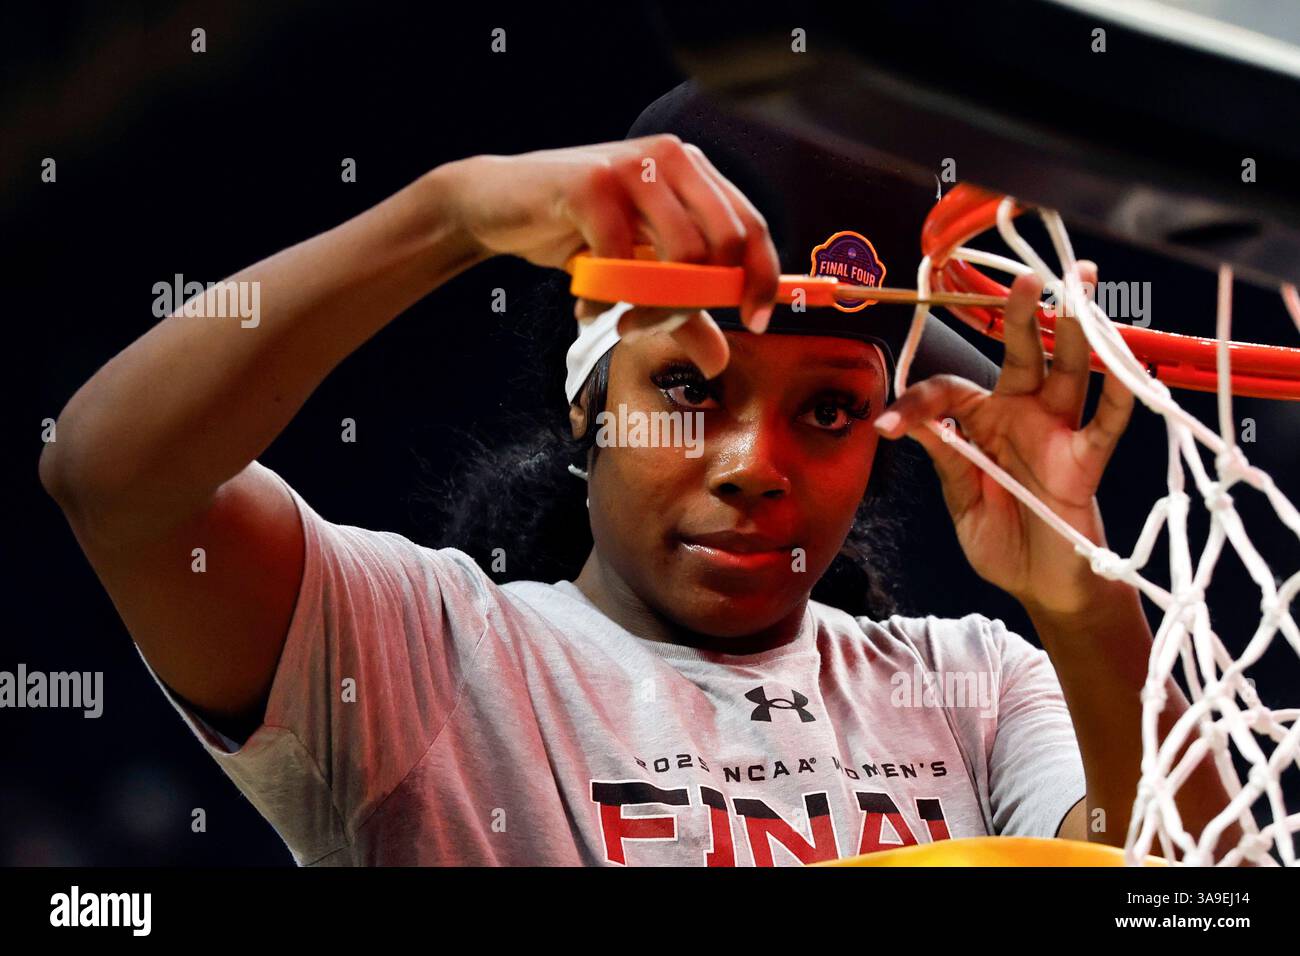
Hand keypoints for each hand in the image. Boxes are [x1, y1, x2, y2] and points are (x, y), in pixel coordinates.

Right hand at [440, 136, 779, 376]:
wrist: (495, 202)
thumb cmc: (573, 231)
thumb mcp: (636, 271)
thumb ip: (681, 308)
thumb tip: (721, 361)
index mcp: (693, 172)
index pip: (751, 226)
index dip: (763, 278)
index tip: (757, 323)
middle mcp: (671, 159)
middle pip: (724, 244)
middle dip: (699, 302)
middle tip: (660, 328)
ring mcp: (633, 166)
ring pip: (683, 254)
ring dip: (655, 307)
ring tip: (623, 322)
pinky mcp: (592, 183)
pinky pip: (623, 259)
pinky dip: (606, 298)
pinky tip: (587, 306)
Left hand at [873, 263, 1136, 615]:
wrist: (1042, 587)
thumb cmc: (1003, 542)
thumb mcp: (963, 504)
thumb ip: (949, 462)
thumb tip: (917, 424)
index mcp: (982, 422)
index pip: (949, 391)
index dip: (916, 403)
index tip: (886, 426)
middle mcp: (1021, 416)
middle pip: (1022, 355)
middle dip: (1021, 315)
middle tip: (1024, 280)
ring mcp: (1057, 433)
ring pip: (1069, 371)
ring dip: (1075, 331)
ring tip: (1079, 287)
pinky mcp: (1085, 461)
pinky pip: (1106, 424)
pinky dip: (1118, 395)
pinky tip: (1125, 364)